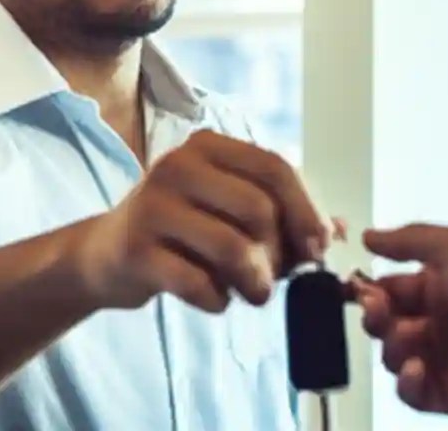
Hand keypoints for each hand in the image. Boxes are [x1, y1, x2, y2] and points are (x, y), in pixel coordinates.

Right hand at [75, 130, 333, 312]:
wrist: (106, 255)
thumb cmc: (183, 231)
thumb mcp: (229, 208)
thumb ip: (285, 215)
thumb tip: (341, 230)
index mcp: (207, 146)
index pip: (276, 168)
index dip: (307, 211)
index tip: (317, 248)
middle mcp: (176, 166)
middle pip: (260, 211)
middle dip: (279, 255)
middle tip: (272, 275)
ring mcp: (152, 206)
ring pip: (234, 250)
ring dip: (256, 284)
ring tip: (252, 292)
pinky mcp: (136, 251)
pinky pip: (201, 284)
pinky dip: (219, 301)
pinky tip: (213, 297)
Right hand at [356, 224, 447, 417]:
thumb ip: (409, 240)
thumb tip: (370, 236)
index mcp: (443, 284)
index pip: (391, 287)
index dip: (371, 289)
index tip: (356, 288)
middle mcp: (444, 321)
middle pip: (387, 323)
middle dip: (375, 316)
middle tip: (378, 310)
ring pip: (394, 356)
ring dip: (393, 345)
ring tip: (410, 337)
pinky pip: (413, 393)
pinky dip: (406, 382)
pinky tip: (415, 368)